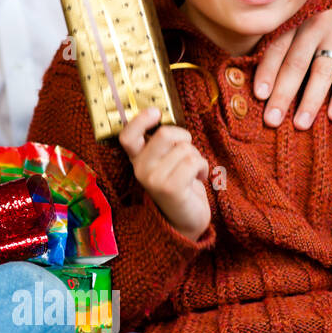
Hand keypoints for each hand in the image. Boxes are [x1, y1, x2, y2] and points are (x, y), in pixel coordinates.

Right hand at [118, 107, 210, 240]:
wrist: (186, 220)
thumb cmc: (180, 184)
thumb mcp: (166, 162)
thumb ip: (163, 144)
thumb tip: (166, 118)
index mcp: (137, 160)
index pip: (127, 136)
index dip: (140, 120)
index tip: (155, 112)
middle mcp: (141, 169)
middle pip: (165, 134)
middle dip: (184, 138)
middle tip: (186, 152)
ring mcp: (153, 179)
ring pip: (185, 149)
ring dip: (197, 157)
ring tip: (193, 172)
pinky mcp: (170, 188)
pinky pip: (194, 162)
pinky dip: (203, 168)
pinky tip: (199, 179)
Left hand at [254, 0, 331, 129]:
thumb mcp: (295, 3)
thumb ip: (278, 28)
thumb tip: (246, 59)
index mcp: (293, 18)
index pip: (276, 48)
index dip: (266, 71)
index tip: (257, 94)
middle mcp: (314, 26)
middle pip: (296, 65)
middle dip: (283, 94)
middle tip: (271, 120)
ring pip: (322, 71)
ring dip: (311, 100)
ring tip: (300, 124)